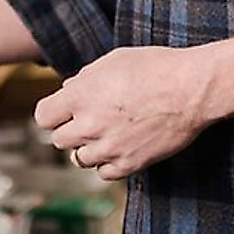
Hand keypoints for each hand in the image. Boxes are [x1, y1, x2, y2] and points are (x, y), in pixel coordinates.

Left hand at [33, 46, 206, 180]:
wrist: (191, 89)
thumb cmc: (155, 67)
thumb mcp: (113, 60)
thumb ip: (85, 78)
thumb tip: (70, 90)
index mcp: (80, 96)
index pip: (43, 117)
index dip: (52, 113)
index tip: (63, 110)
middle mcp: (89, 125)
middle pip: (59, 140)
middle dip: (69, 129)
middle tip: (88, 119)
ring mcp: (109, 148)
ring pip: (79, 159)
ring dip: (87, 147)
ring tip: (106, 132)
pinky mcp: (130, 164)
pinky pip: (104, 173)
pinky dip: (107, 163)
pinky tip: (119, 147)